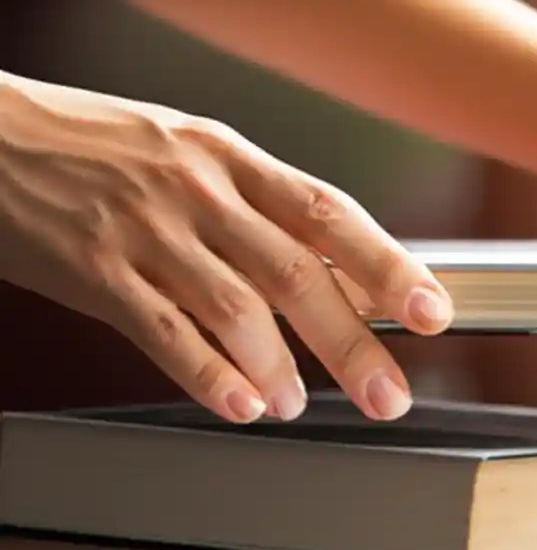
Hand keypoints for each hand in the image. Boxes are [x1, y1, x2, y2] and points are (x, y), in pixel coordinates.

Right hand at [0, 72, 452, 422]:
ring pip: (236, 308)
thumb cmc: (96, 145)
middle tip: (388, 393)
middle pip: (296, 272)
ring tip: (296, 403)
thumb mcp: (188, 150)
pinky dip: (209, 375)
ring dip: (280, 368)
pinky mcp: (92, 269)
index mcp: (230, 156)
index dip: (388, 265)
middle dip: (352, 342)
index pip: (329, 212)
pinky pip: (163, 331)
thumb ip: (257, 203)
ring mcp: (144, 230)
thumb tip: (336, 265)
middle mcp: (197, 190)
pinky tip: (242, 404)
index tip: (431, 310)